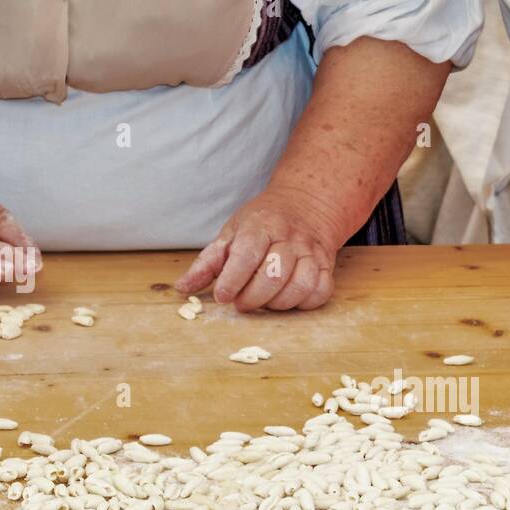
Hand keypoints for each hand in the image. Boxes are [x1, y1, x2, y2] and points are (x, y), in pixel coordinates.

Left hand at [175, 186, 343, 311]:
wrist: (306, 206)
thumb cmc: (262, 224)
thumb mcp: (231, 233)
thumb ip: (208, 262)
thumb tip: (182, 287)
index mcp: (261, 226)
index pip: (247, 255)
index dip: (233, 279)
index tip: (222, 296)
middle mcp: (289, 238)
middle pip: (273, 275)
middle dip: (252, 298)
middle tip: (240, 303)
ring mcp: (311, 252)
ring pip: (299, 286)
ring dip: (277, 303)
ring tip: (263, 301)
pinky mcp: (327, 267)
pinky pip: (319, 292)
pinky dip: (303, 303)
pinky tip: (286, 299)